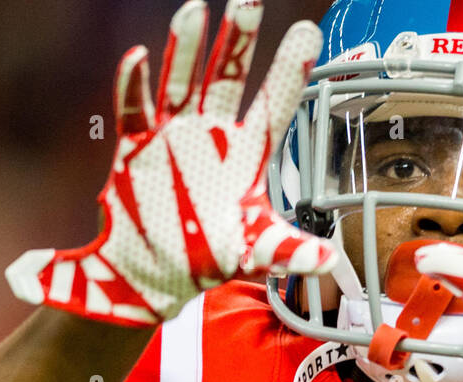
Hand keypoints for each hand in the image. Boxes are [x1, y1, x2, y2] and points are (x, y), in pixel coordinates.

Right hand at [6, 0, 336, 325]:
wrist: (158, 273)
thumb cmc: (211, 259)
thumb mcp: (255, 254)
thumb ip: (288, 252)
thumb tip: (328, 262)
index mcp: (247, 156)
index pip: (273, 106)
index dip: (288, 71)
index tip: (307, 32)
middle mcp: (213, 136)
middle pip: (228, 80)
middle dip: (238, 43)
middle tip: (248, 0)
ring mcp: (174, 136)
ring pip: (183, 83)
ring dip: (188, 50)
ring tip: (195, 10)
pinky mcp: (138, 147)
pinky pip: (135, 109)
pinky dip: (134, 85)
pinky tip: (139, 58)